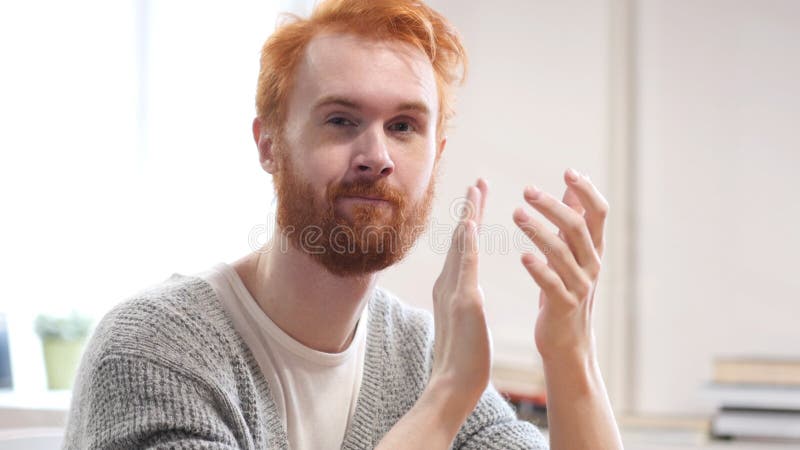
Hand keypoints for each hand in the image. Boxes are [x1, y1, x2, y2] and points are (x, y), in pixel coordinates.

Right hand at [430, 178, 489, 415]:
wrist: (452, 386)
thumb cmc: (463, 360)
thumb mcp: (466, 322)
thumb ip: (464, 303)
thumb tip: (468, 292)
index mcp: (451, 288)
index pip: (463, 246)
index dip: (470, 221)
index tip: (478, 198)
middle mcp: (448, 284)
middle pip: (460, 238)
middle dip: (469, 208)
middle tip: (478, 182)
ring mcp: (453, 291)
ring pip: (461, 245)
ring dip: (468, 215)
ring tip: (476, 189)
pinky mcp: (463, 303)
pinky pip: (465, 267)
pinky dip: (466, 243)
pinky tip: (470, 223)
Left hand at [512, 168, 608, 362]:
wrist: (567, 342)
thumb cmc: (566, 291)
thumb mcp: (573, 255)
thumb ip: (573, 222)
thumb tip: (574, 188)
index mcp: (593, 249)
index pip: (598, 213)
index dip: (587, 191)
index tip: (569, 171)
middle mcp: (591, 265)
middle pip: (578, 227)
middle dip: (553, 206)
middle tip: (526, 190)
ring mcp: (579, 286)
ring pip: (562, 252)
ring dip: (539, 231)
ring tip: (517, 214)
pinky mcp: (563, 306)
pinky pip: (552, 284)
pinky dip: (539, 269)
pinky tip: (523, 257)